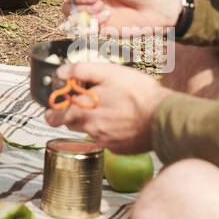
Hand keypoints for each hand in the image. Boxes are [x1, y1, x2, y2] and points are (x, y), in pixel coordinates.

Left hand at [42, 62, 166, 152]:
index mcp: (83, 111)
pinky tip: (120, 120)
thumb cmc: (138, 92)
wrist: (165, 116)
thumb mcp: (109, 72)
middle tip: (85, 102)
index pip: (55, 117)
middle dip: (73, 113)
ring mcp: (105, 142)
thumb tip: (61, 72)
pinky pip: (106, 140)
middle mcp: (91, 130)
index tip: (56, 106)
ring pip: (88, 132)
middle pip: (71, 124)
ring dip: (91, 121)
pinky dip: (108, 130)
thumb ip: (81, 70)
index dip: (53, 111)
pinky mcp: (118, 148)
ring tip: (107, 108)